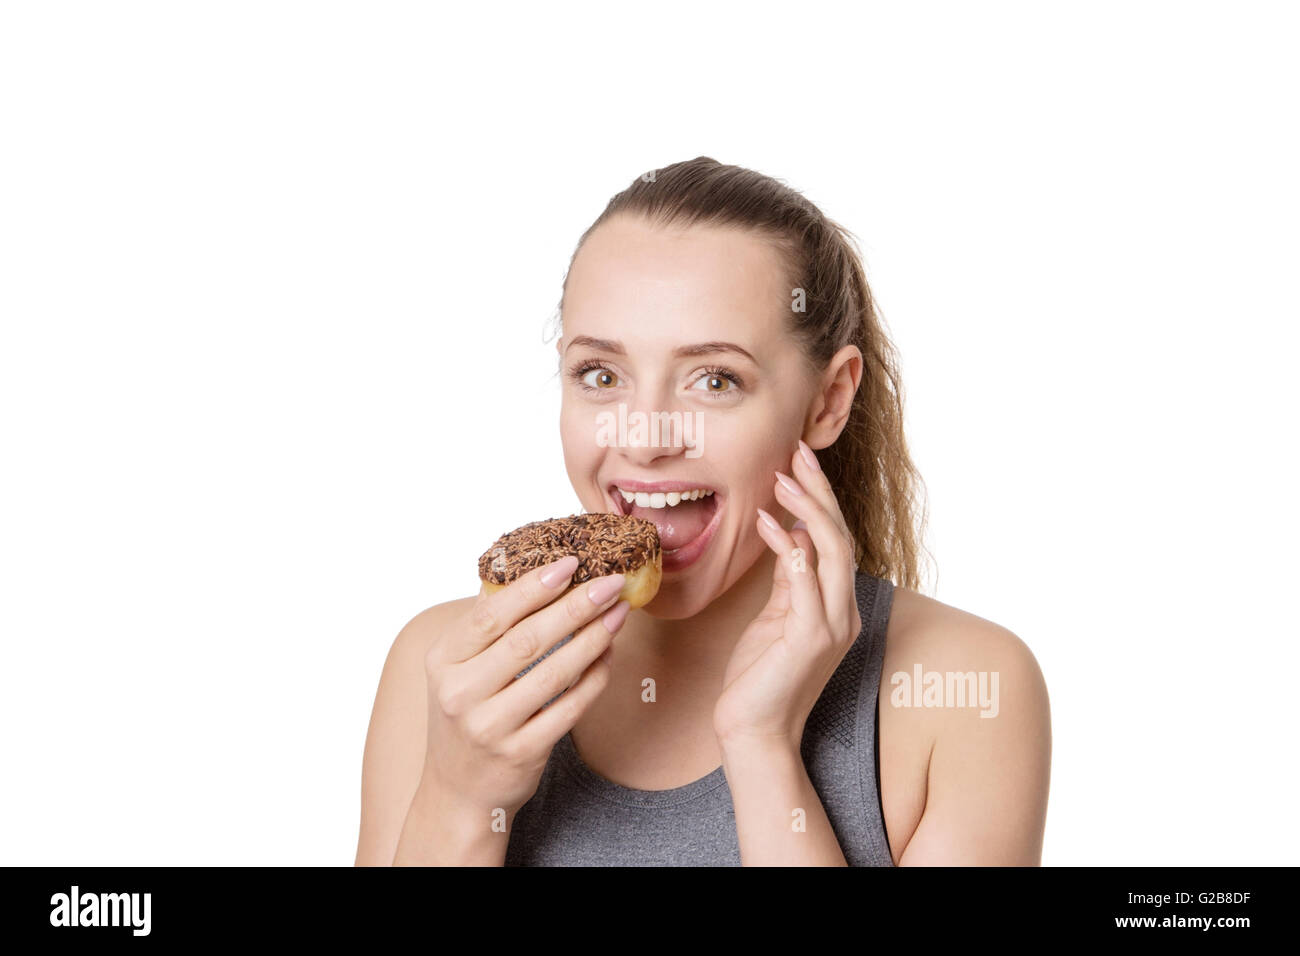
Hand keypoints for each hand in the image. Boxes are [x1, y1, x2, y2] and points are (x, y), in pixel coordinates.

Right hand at [420, 557, 630, 819]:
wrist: (459, 791)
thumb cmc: (467, 714)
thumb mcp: (459, 668)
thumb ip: (489, 624)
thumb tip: (535, 570)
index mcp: (443, 660)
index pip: (491, 614)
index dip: (532, 586)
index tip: (571, 564)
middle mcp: (460, 693)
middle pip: (527, 640)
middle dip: (575, 606)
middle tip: (610, 584)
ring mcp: (490, 727)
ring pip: (554, 673)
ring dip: (593, 638)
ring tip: (618, 614)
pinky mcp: (521, 753)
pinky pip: (570, 707)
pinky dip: (594, 678)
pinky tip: (608, 655)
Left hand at [713, 439, 863, 751]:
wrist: (753, 732)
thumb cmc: (759, 677)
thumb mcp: (776, 617)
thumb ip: (790, 579)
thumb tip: (791, 536)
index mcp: (838, 606)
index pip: (836, 539)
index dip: (820, 498)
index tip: (799, 461)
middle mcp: (844, 613)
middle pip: (841, 537)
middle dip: (819, 492)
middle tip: (797, 453)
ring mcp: (831, 627)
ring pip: (834, 553)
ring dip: (807, 511)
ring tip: (781, 480)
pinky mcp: (809, 641)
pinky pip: (806, 586)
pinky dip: (790, 551)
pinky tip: (769, 524)